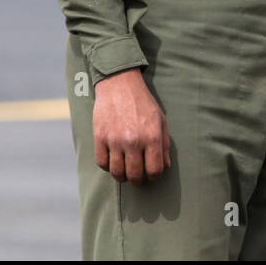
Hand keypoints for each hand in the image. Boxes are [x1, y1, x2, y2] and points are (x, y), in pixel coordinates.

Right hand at [92, 69, 170, 184]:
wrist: (119, 84)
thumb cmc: (142, 102)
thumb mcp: (160, 120)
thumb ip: (164, 144)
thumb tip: (166, 166)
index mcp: (152, 136)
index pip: (155, 170)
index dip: (154, 178)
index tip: (152, 177)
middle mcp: (133, 141)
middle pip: (135, 175)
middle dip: (138, 180)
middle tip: (138, 177)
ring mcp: (115, 140)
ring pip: (117, 173)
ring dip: (122, 177)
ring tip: (125, 172)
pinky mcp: (99, 137)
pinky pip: (102, 163)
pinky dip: (108, 166)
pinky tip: (113, 161)